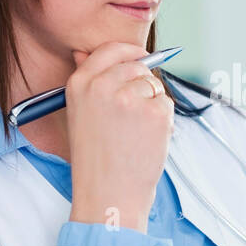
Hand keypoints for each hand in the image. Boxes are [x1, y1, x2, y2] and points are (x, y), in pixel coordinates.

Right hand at [65, 42, 173, 233]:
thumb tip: (83, 52)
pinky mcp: (155, 112)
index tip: (141, 57)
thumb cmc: (94, 161)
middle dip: (143, 85)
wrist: (108, 195)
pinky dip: (164, 122)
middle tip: (135, 116)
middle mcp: (102, 86)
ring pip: (155, 86)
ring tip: (136, 134)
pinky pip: (167, 104)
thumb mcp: (79, 115)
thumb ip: (86, 81)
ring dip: (153, 105)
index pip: (110, 50)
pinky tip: (147, 141)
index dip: (129, 52)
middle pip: (137, 66)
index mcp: (80, 84)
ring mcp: (130, 98)